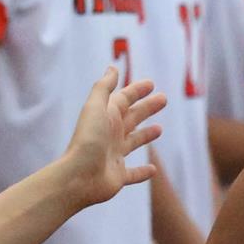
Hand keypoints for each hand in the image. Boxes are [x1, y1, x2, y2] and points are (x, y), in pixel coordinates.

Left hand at [60, 69, 164, 210]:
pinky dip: (143, 172)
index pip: (124, 99)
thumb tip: (112, 68)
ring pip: (133, 142)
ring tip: (160, 129)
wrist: (79, 176)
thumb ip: (104, 87)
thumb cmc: (88, 139)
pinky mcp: (118, 176)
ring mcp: (114, 156)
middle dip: (147, 108)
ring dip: (146, 135)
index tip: (151, 84)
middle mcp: (110, 135)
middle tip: (163, 99)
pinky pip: (133, 173)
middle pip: (132, 117)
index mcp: (106, 117)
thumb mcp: (96, 107)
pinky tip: (153, 170)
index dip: (137, 91)